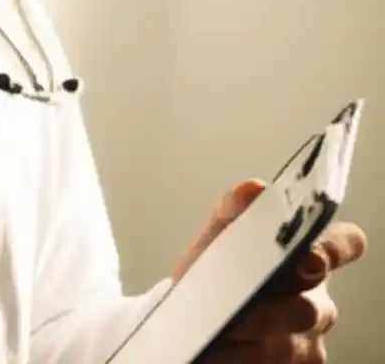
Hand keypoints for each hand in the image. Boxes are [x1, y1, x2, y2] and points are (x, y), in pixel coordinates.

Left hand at [172, 180, 367, 362]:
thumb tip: (252, 189)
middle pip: (312, 307)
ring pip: (288, 344)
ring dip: (249, 337)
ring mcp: (307, 339)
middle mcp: (316, 300)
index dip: (335, 249)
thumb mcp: (217, 237)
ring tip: (218, 330)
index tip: (308, 254)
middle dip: (275, 307)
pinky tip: (218, 351)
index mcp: (309, 257)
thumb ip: (233, 211)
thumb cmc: (214, 271)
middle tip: (244, 306)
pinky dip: (239, 358)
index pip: (345, 245)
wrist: (190, 315)